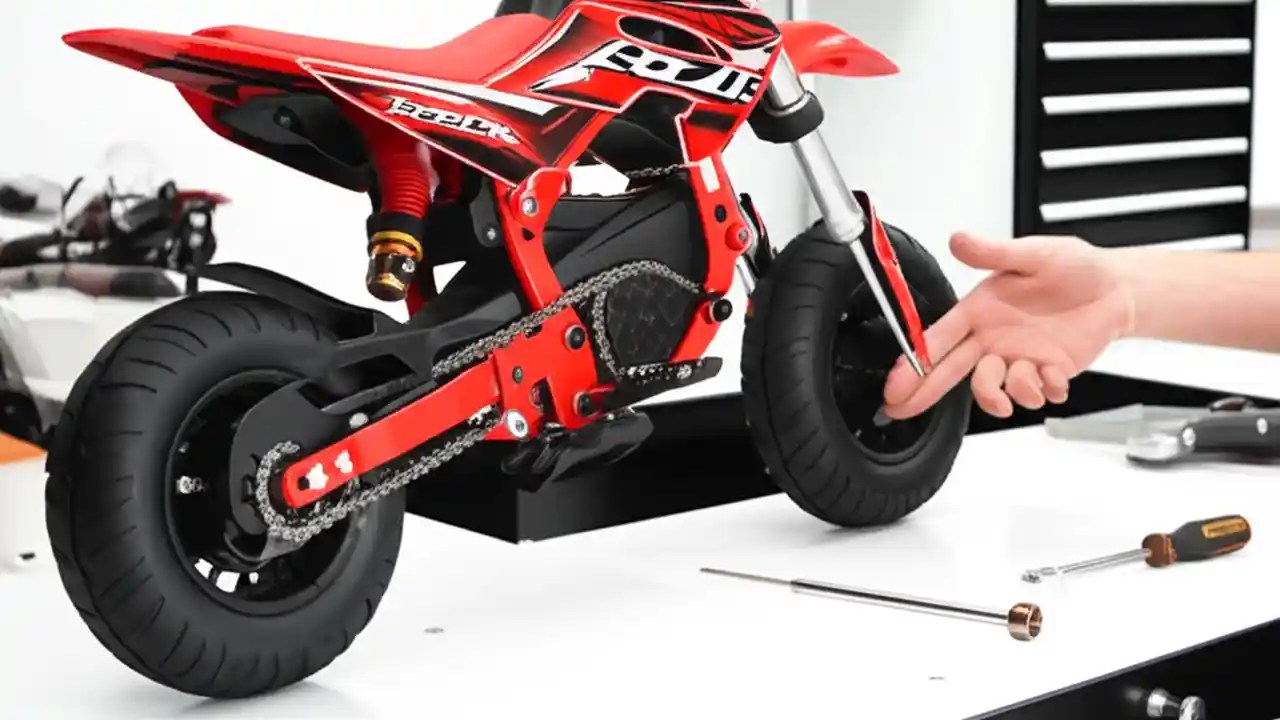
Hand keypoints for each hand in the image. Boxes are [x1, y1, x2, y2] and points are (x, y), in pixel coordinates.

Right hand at [882, 232, 1133, 418]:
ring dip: (1007, 392)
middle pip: (949, 372)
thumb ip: (993, 253)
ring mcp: (1016, 359)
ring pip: (992, 391)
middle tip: (902, 409)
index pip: (938, 340)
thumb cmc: (1076, 267)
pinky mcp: (1043, 375)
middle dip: (923, 392)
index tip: (895, 383)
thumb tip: (959, 240)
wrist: (1117, 290)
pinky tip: (1056, 374)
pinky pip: (1032, 395)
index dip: (914, 363)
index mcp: (981, 310)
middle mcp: (992, 338)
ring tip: (1030, 375)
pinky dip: (1043, 390)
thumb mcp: (1035, 254)